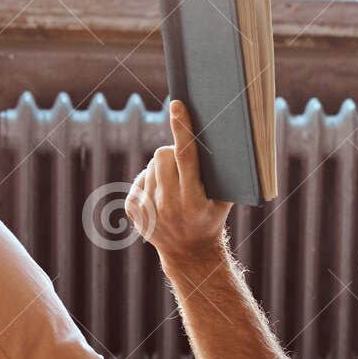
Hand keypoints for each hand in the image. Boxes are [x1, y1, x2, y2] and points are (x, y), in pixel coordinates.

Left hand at [126, 100, 230, 263]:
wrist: (190, 253)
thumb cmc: (211, 218)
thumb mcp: (224, 199)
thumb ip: (219, 173)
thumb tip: (216, 136)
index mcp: (194, 201)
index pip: (186, 157)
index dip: (183, 129)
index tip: (178, 106)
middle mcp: (169, 205)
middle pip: (164, 155)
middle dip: (174, 152)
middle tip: (185, 168)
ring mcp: (149, 209)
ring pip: (152, 165)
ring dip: (164, 169)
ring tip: (176, 188)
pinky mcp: (134, 210)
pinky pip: (141, 178)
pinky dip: (152, 182)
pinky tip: (163, 198)